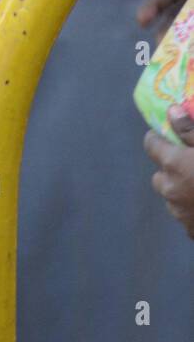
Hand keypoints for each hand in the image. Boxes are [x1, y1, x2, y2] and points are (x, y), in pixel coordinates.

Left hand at [143, 105, 193, 239]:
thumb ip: (190, 130)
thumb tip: (171, 112)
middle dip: (173, 167)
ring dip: (184, 188)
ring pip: (172, 194)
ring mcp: (178, 212)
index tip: (171, 135)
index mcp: (174, 164)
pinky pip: (186, 213)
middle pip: (161, 173)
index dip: (160, 137)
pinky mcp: (190, 230)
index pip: (151, 144)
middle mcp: (169, 188)